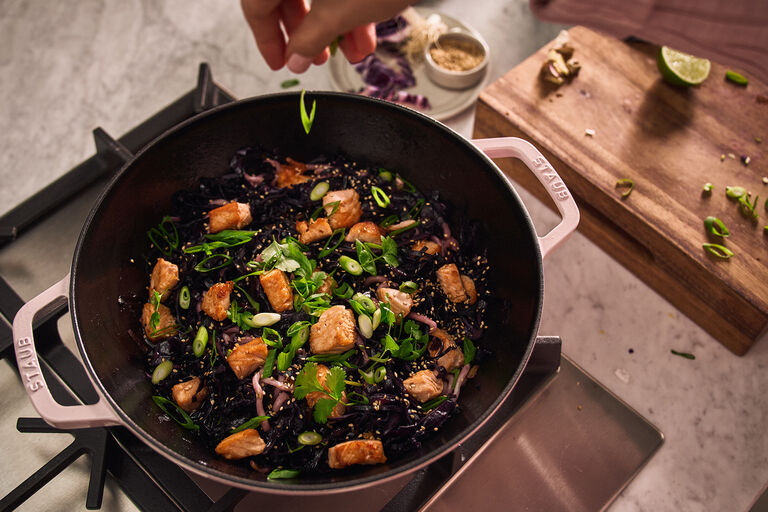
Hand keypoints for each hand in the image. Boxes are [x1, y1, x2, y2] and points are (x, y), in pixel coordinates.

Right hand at [241, 0, 414, 72]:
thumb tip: (295, 59)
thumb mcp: (340, 12)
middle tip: (317, 58)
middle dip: (305, 32)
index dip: (266, 39)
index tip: (279, 62)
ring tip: (353, 51)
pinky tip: (366, 30)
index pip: (255, 5)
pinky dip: (348, 5)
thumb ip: (310, 39)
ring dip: (333, 24)